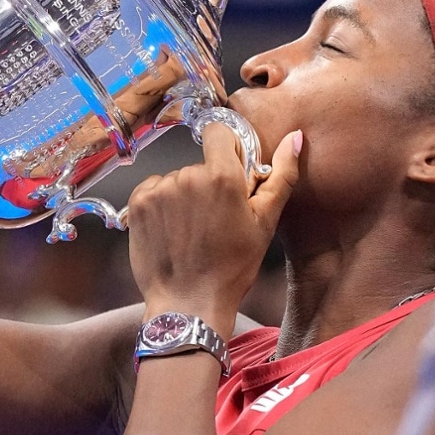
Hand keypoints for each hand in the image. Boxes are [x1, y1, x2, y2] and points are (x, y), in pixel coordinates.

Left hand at [126, 125, 301, 329]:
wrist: (188, 303)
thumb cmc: (231, 268)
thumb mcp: (265, 223)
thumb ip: (281, 176)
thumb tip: (295, 138)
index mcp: (222, 176)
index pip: (220, 131)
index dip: (228, 150)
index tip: (231, 173)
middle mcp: (188, 176)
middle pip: (201, 162)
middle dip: (209, 182)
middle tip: (216, 218)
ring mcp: (160, 189)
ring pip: (178, 178)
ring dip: (185, 196)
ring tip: (193, 230)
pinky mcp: (139, 203)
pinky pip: (154, 188)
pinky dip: (162, 204)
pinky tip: (174, 230)